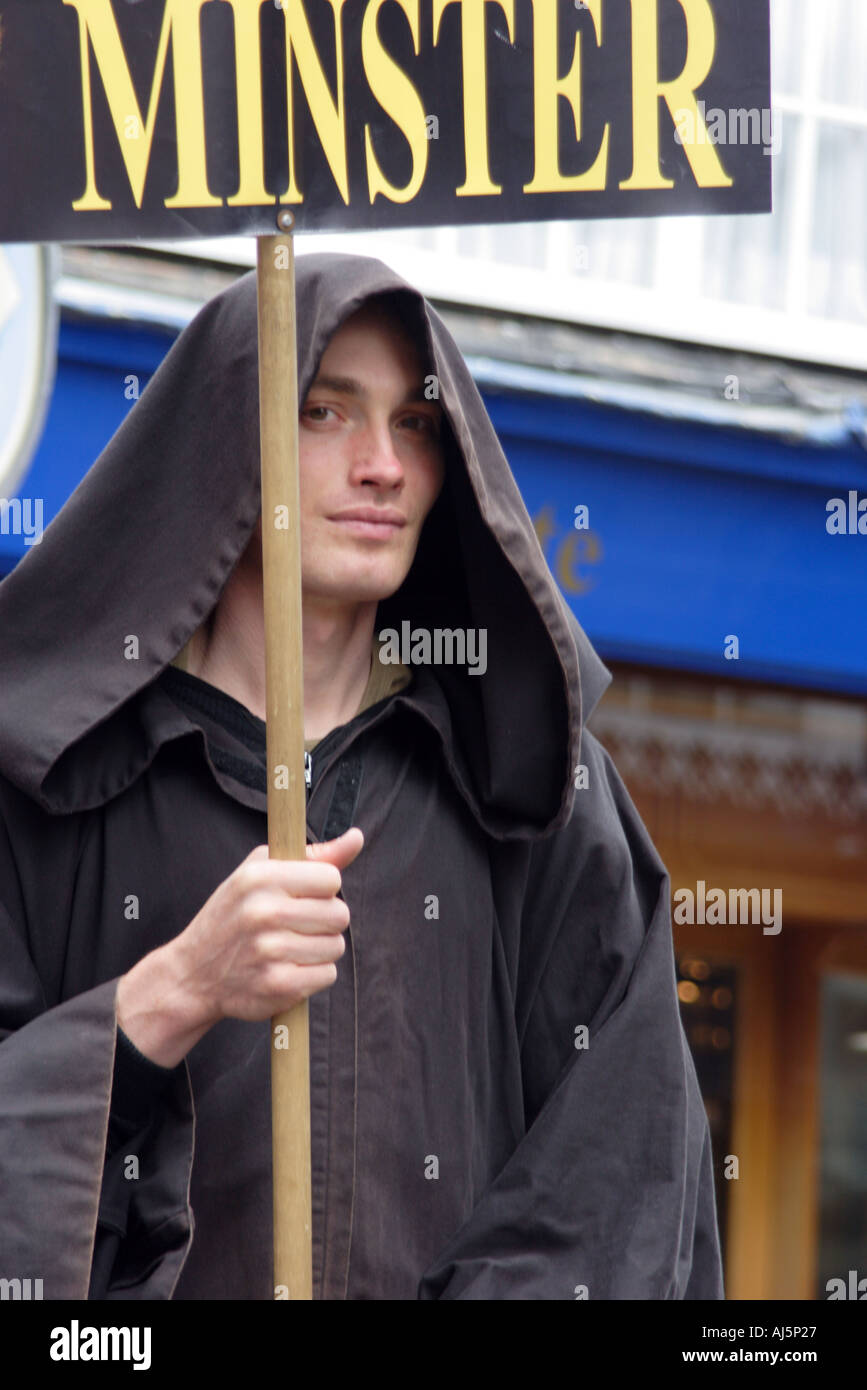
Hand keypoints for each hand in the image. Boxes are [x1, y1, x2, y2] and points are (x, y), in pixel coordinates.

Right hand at [116, 829, 362, 1067]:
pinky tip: (288, 968)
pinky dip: (314, 974)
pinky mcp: (278, 985)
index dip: (323, 889)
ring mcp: (270, 951)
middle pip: (339, 914)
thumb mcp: (260, 872)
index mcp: (260, 878)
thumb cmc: (234, 915)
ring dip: (320, 949)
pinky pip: (327, 975)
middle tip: (298, 925)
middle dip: (325, 921)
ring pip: (336, 946)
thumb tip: (357, 837)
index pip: (331, 879)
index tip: (304, 896)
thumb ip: (313, 856)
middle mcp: (264, 912)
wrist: (193, 974)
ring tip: (289, 948)